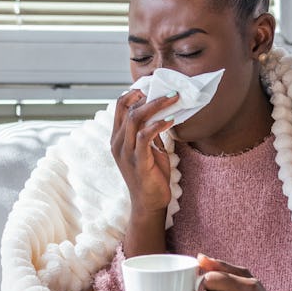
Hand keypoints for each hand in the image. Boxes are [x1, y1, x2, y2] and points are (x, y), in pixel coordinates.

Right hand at [111, 88, 177, 214]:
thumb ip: (149, 133)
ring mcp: (126, 153)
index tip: (153, 86)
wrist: (150, 204)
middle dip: (148, 96)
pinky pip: (145, 137)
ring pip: (134, 119)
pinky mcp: (138, 162)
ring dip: (156, 106)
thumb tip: (160, 114)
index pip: (119, 107)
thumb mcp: (149, 150)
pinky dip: (158, 125)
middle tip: (169, 90)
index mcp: (118, 139)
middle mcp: (118, 143)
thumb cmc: (151, 176)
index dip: (134, 93)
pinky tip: (171, 120)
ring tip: (173, 100)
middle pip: (126, 108)